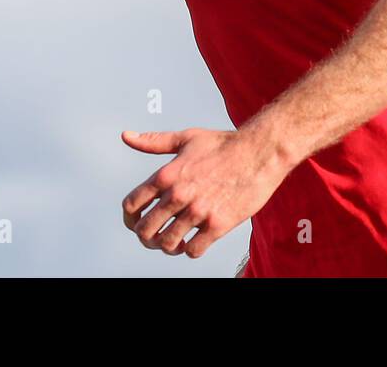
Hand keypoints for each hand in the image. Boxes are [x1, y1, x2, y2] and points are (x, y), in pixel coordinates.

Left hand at [119, 127, 289, 259]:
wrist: (260, 152)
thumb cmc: (224, 144)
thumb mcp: (186, 138)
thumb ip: (154, 142)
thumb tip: (126, 136)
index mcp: (167, 174)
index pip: (132, 205)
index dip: (129, 218)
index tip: (136, 222)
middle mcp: (178, 194)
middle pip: (145, 229)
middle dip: (145, 237)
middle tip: (154, 238)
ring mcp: (198, 211)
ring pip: (168, 244)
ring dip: (167, 246)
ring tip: (175, 242)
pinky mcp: (218, 224)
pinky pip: (194, 250)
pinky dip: (190, 250)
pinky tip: (194, 241)